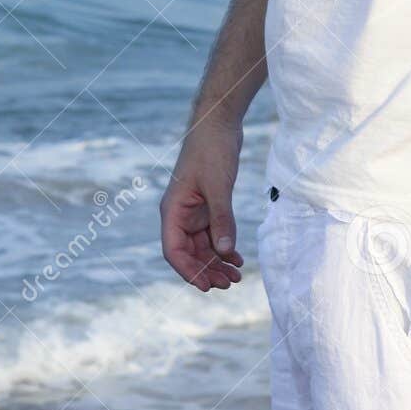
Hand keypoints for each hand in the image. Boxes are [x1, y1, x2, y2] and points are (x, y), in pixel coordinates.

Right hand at [160, 117, 244, 290]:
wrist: (218, 122)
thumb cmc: (211, 149)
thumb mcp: (218, 186)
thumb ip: (222, 219)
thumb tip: (225, 252)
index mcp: (172, 210)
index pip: (173, 250)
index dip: (188, 271)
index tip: (207, 286)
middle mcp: (180, 214)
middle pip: (189, 253)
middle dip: (207, 270)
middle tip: (229, 284)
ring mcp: (193, 210)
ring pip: (202, 246)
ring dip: (217, 263)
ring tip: (237, 277)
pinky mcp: (208, 205)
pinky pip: (213, 234)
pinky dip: (224, 247)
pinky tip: (238, 259)